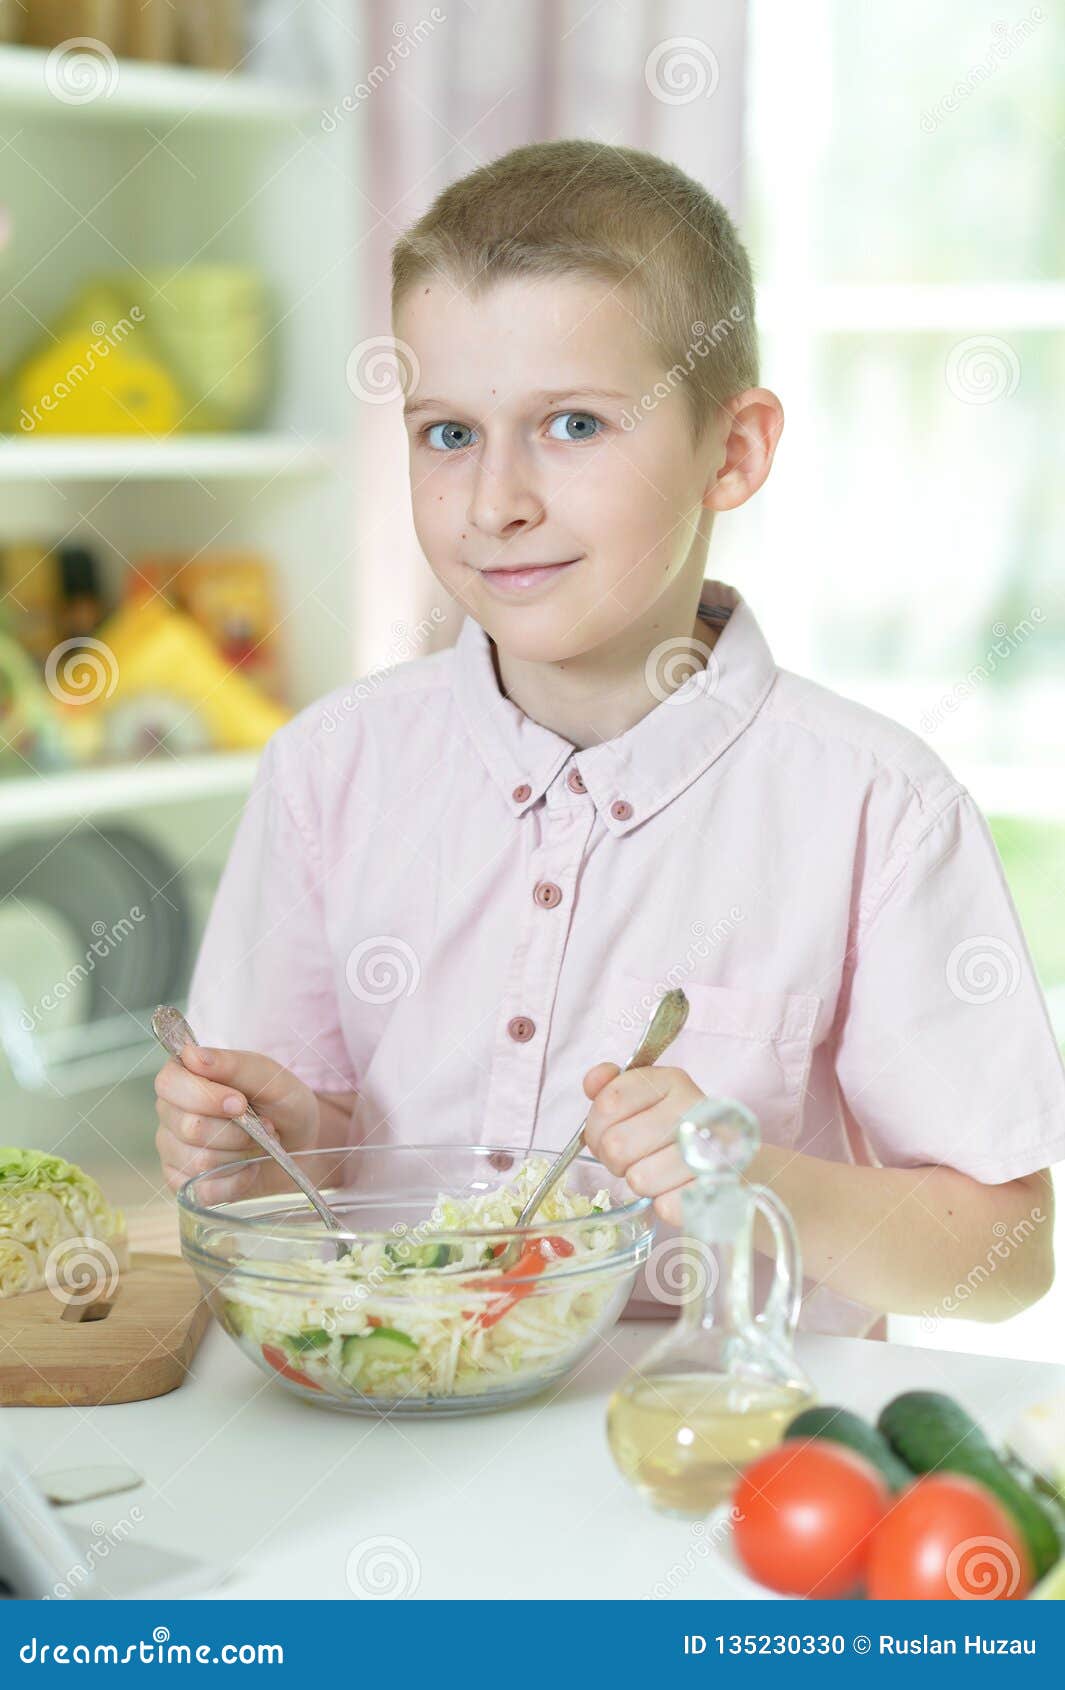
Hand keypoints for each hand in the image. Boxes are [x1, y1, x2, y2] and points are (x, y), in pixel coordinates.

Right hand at [154, 1044, 319, 1204]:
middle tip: (262, 1125)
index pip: (169, 1084)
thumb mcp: (270, 1077)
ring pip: (199, 1160)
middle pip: (189, 1127)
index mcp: (184, 1077)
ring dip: (241, 1154)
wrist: (300, 1145)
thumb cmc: (282, 1104)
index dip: (204, 1097)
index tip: (239, 1102)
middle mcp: (171, 1113)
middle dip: (237, 1130)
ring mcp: (173, 1151)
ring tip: (257, 1144)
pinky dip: (238, 1181)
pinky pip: (205, 1190)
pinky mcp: (185, 1183)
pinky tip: (249, 1167)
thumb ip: (234, 1065)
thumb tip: (192, 1055)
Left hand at [581, 1062, 706, 1225]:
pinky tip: (675, 1189)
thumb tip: (592, 1081)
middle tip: (632, 1157)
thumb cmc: (677, 1127)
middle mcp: (692, 1109)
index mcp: (670, 1081)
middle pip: (617, 1145)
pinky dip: (665, 1204)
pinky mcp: (719, 1190)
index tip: (610, 1131)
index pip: (608, 1104)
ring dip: (640, 1181)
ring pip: (639, 1179)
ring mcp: (710, 1149)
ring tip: (655, 1172)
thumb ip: (612, 1087)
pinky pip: (667, 1206)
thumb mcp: (645, 1097)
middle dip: (614, 1158)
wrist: (734, 1158)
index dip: (597, 1127)